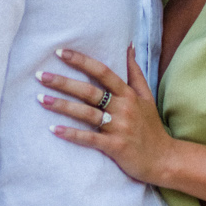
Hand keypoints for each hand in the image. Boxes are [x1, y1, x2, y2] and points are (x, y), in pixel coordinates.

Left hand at [40, 47, 175, 185]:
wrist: (165, 159)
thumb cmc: (151, 127)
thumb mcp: (147, 97)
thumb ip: (135, 72)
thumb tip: (129, 46)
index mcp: (129, 94)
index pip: (102, 72)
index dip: (81, 61)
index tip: (61, 52)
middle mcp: (124, 108)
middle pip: (90, 91)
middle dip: (64, 82)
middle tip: (40, 76)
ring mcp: (119, 127)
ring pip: (87, 113)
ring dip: (62, 106)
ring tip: (41, 99)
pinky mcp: (115, 147)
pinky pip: (90, 139)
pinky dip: (72, 134)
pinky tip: (53, 129)